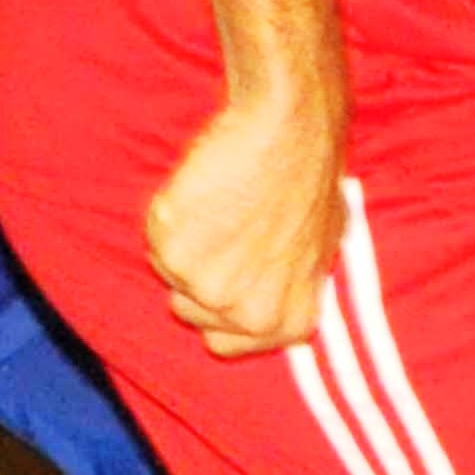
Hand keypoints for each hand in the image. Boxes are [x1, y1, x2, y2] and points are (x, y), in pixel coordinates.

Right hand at [146, 88, 344, 357]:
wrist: (290, 129)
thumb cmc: (310, 179)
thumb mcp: (319, 251)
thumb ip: (287, 288)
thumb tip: (267, 292)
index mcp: (287, 323)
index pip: (222, 344)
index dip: (216, 306)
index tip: (222, 271)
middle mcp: (247, 317)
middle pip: (187, 310)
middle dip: (196, 272)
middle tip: (223, 227)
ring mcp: (208, 287)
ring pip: (167, 271)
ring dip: (184, 240)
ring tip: (221, 202)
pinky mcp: (173, 251)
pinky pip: (154, 238)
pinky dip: (170, 213)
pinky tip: (206, 188)